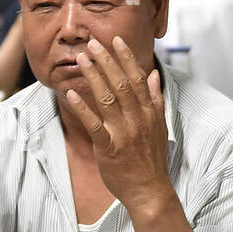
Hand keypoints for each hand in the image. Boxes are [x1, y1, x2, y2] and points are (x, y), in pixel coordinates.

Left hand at [63, 36, 170, 212]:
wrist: (150, 191)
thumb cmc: (152, 159)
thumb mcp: (160, 127)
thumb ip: (155, 100)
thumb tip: (153, 75)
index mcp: (149, 112)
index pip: (138, 78)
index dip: (126, 57)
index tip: (115, 40)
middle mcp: (138, 118)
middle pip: (121, 83)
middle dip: (106, 60)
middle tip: (92, 43)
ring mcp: (124, 132)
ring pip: (108, 98)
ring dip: (93, 76)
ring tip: (81, 59)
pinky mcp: (109, 147)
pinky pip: (94, 123)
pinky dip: (83, 107)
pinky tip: (72, 93)